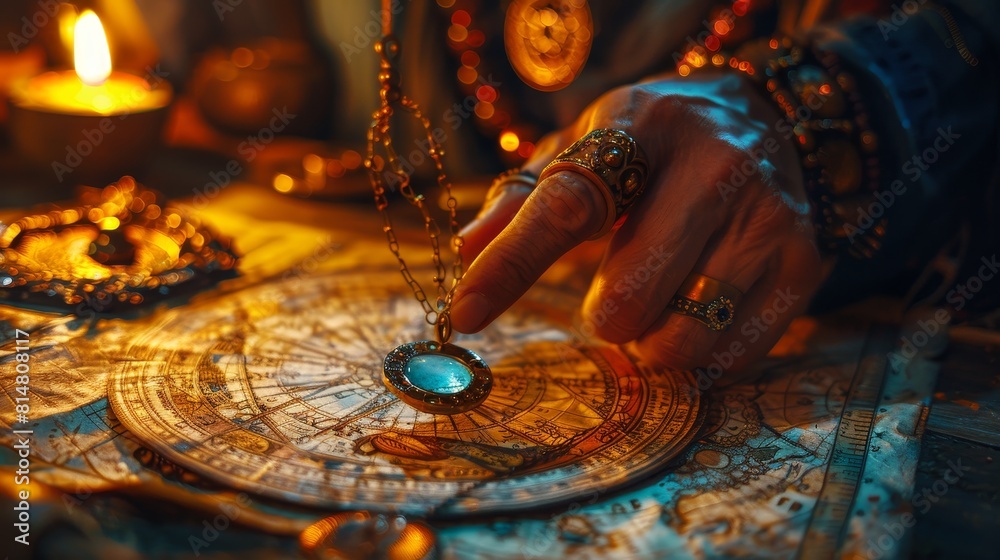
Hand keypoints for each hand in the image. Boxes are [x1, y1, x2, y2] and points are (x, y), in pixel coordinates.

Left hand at [451, 72, 822, 371]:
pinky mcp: (804, 262)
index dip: (511, 264)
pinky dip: (701, 353)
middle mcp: (713, 167)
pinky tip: (701, 311)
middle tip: (618, 291)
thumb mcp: (589, 143)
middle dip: (604, 315)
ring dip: (653, 341)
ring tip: (663, 301)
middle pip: (628, 297)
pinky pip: (732, 354)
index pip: (566, 205)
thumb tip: (464, 252)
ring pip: (681, 338)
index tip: (465, 313)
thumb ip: (526, 196)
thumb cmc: (657, 143)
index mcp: (641, 127)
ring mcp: (766, 217)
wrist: (772, 116)